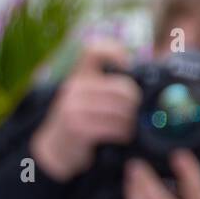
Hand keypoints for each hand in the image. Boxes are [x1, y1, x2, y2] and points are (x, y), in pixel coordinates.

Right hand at [29, 39, 140, 181]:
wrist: (54, 148)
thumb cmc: (79, 120)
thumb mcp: (85, 97)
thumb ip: (106, 86)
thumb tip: (145, 83)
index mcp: (78, 75)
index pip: (94, 49)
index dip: (115, 52)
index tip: (126, 67)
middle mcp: (74, 88)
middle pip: (123, 87)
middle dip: (135, 102)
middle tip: (135, 112)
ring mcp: (73, 107)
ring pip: (122, 110)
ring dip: (131, 122)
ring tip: (128, 127)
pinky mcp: (77, 128)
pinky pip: (114, 128)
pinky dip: (124, 134)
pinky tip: (121, 137)